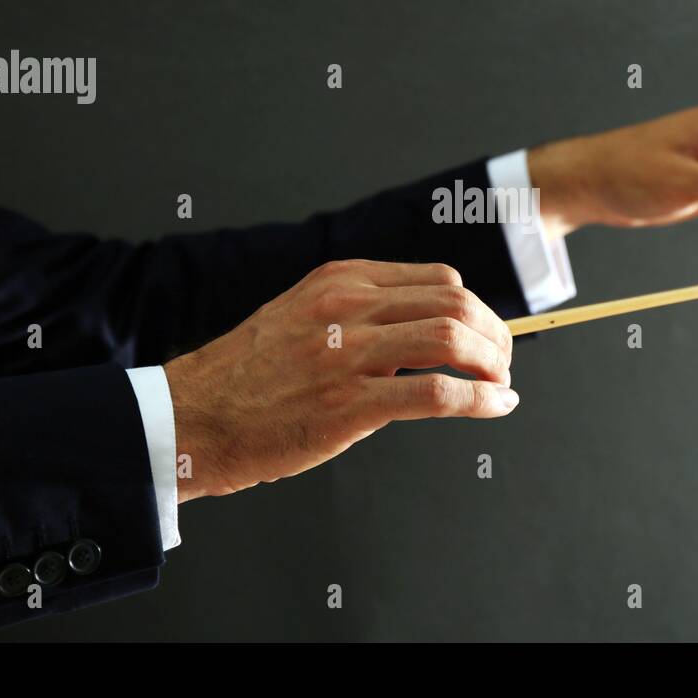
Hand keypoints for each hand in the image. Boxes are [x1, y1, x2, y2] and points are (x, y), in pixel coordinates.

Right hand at [164, 259, 515, 501]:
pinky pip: (438, 392)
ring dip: (493, 363)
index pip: (437, 279)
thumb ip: (358, 315)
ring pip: (453, 339)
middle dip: (495, 333)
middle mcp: (348, 306)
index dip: (476, 308)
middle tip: (503, 361)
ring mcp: (349, 353)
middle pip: (455, 302)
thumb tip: (423, 333)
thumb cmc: (249, 377)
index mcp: (340, 280)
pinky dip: (481, 399)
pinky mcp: (350, 402)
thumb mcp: (302, 317)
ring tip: (501, 384)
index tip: (486, 335)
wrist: (194, 417)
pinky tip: (496, 407)